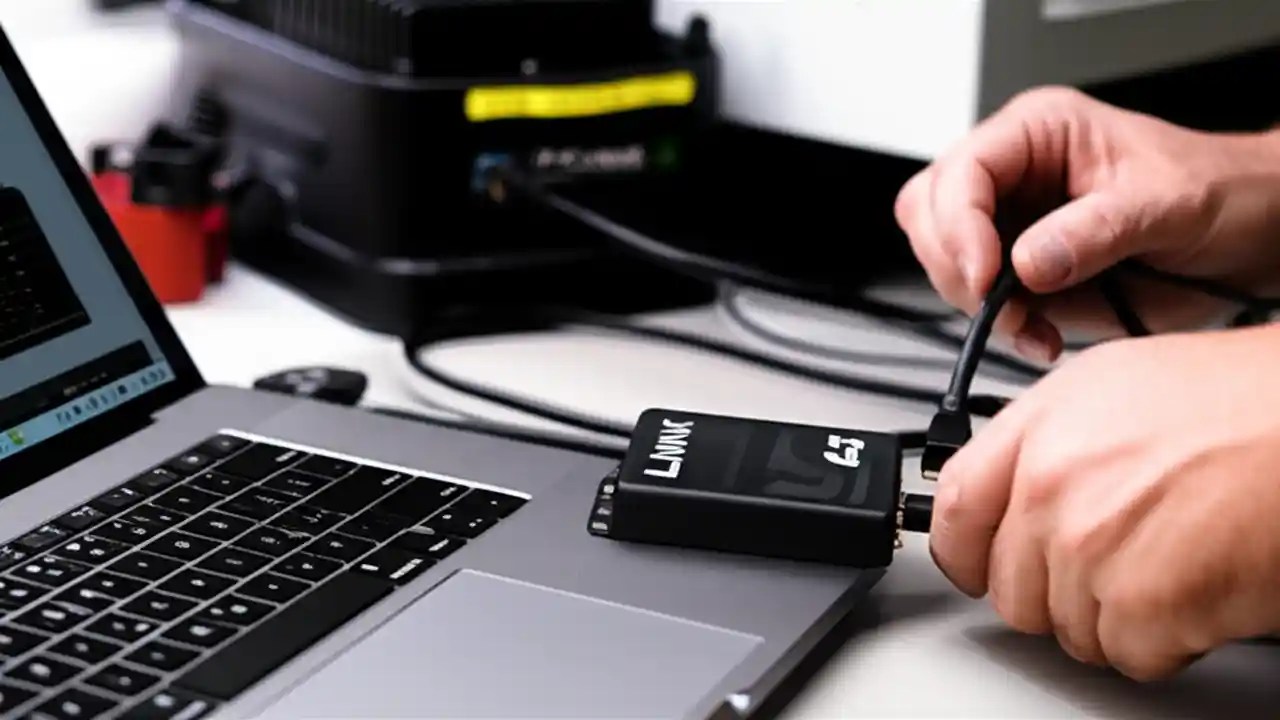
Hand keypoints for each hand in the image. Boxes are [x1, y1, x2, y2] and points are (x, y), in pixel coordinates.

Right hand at [895, 86, 1279, 362]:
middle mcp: (1014, 174)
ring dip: (977, 304)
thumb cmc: (1220, 192)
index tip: (987, 277)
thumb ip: (1095, 231)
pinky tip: (1041, 335)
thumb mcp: (1166, 203)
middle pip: (929, 213)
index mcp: (1039, 132)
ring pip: (942, 258)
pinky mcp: (1019, 269)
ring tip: (1032, 324)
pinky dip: (1000, 327)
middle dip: (957, 266)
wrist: (1251, 233)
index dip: (960, 226)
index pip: (963, 171)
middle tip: (1001, 304)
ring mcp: (1011, 222)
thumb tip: (1027, 261)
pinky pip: (977, 299)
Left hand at [930, 326, 1279, 679]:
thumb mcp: (1128, 387)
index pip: (955, 504)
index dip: (965, 548)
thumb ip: (1058, 441)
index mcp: (1046, 420)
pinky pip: (1124, 654)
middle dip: (1056, 592)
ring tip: (1175, 565)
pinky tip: (1200, 589)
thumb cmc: (1257, 403)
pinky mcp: (1138, 602)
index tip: (977, 565)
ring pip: (1063, 627)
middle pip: (1008, 584)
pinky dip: (1166, 641)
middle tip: (1116, 571)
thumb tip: (1020, 494)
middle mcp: (1053, 477)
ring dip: (1116, 618)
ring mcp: (1088, 541)